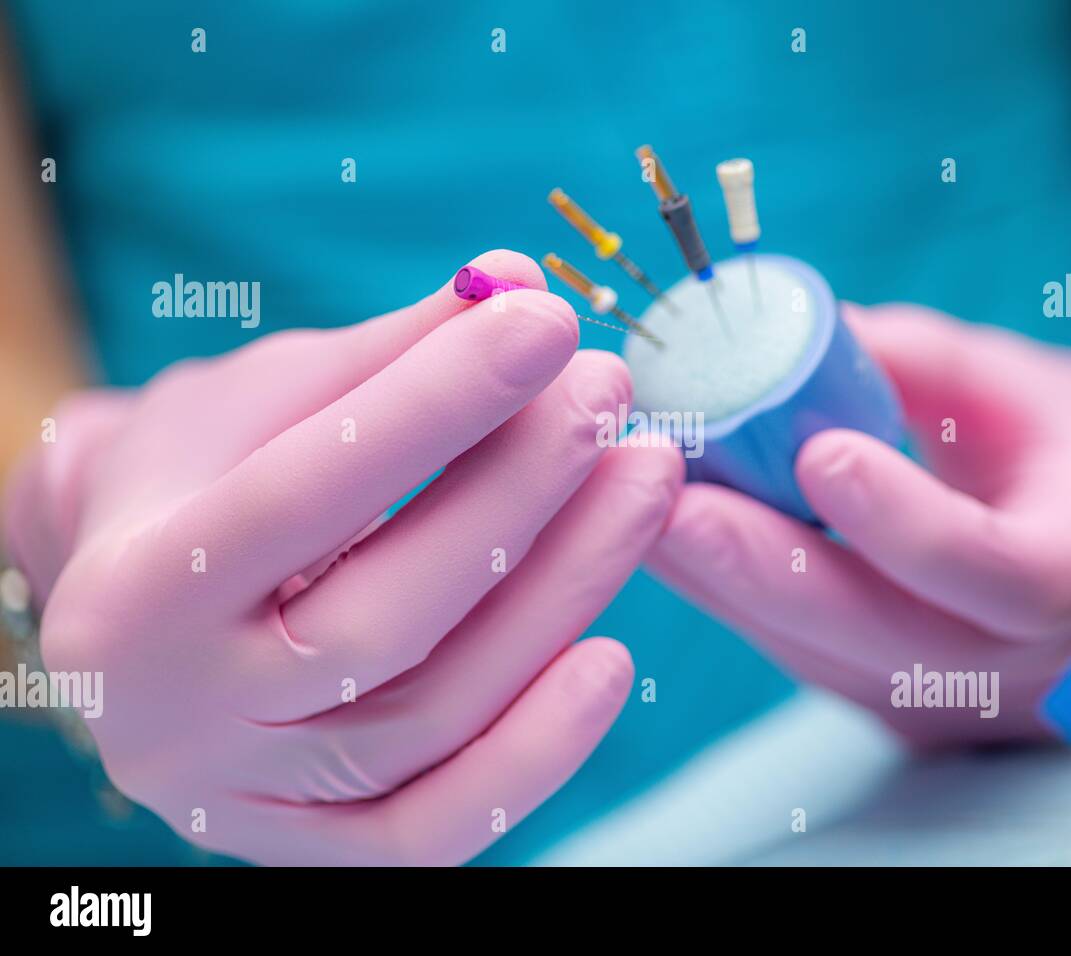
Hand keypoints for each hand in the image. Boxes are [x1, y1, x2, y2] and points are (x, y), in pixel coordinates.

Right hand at [6, 250, 682, 863]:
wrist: (142, 623)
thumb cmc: (206, 486)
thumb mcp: (267, 403)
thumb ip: (391, 357)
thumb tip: (520, 284)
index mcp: (136, 587)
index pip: (306, 490)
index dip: (437, 404)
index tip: (547, 321)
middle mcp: (178, 715)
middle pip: (382, 621)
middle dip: (519, 496)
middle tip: (608, 395)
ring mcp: (248, 800)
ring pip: (430, 719)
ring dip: (562, 593)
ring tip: (643, 477)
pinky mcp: (314, 851)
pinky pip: (439, 828)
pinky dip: (539, 752)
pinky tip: (615, 658)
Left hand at [648, 304, 1070, 746]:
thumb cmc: (1063, 443)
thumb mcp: (1022, 383)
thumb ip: (921, 363)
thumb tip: (800, 336)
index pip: (1004, 573)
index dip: (909, 524)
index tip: (821, 454)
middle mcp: (1020, 657)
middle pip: (885, 637)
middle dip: (767, 571)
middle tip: (674, 506)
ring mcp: (943, 693)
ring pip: (820, 652)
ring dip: (720, 581)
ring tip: (636, 505)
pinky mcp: (877, 694)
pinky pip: (793, 647)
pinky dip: (725, 590)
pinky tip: (659, 532)